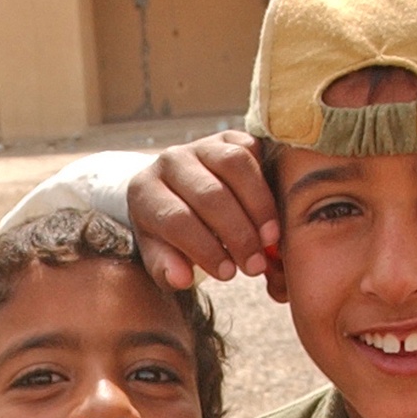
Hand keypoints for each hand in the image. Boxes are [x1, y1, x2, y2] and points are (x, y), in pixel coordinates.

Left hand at [126, 131, 280, 294]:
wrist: (175, 193)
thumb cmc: (168, 234)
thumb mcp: (159, 255)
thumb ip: (166, 268)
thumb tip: (182, 279)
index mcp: (145, 192)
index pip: (177, 220)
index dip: (206, 250)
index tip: (228, 274)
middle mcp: (169, 161)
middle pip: (210, 195)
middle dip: (237, 234)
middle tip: (254, 265)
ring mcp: (199, 145)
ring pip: (234, 165)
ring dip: (258, 207)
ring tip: (269, 240)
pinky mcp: (226, 137)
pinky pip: (252, 151)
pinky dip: (266, 182)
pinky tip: (271, 214)